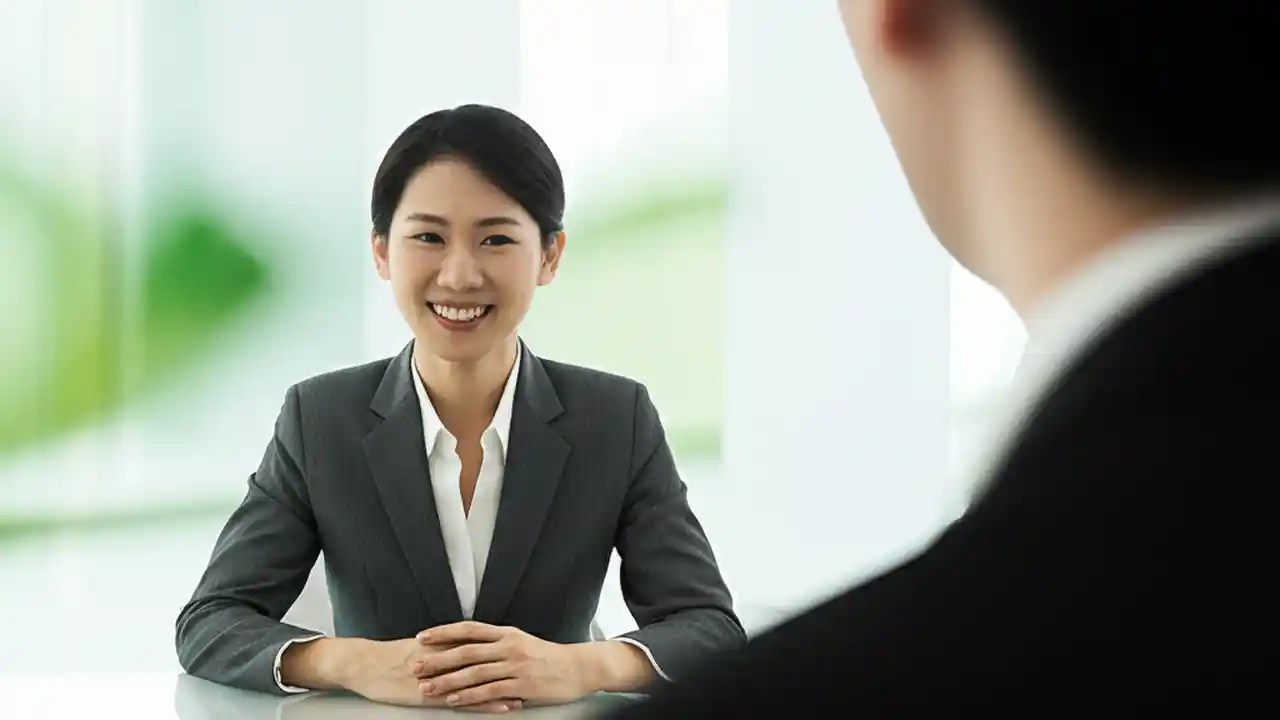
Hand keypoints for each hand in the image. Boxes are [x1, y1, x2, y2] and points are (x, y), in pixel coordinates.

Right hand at [335, 637, 523, 711]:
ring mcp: (440, 677)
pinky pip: (464, 700)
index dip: (502, 650)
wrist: (364, 665)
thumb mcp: (419, 647)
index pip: (480, 644)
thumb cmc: (389, 657)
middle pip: (485, 661)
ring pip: (479, 682)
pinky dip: (485, 703)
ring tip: (524, 693)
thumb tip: (458, 644)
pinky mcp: (432, 695)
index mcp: (443, 642)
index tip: (522, 653)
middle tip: (530, 673)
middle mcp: (446, 657)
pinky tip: (501, 707)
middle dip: (508, 668)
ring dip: (503, 687)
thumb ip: (441, 646)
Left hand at [414, 622, 592, 706]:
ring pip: (474, 673)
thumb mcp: (522, 641)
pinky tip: (454, 701)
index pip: (469, 629)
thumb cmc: (549, 656)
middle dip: (437, 659)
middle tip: (415, 666)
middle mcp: (508, 646)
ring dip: (447, 681)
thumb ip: (497, 644)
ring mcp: (515, 666)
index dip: (443, 632)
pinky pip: (489, 691)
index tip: (422, 637)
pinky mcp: (521, 685)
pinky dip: (469, 696)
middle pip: (466, 651)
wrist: (579, 667)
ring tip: (427, 688)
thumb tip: (468, 646)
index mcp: (506, 633)